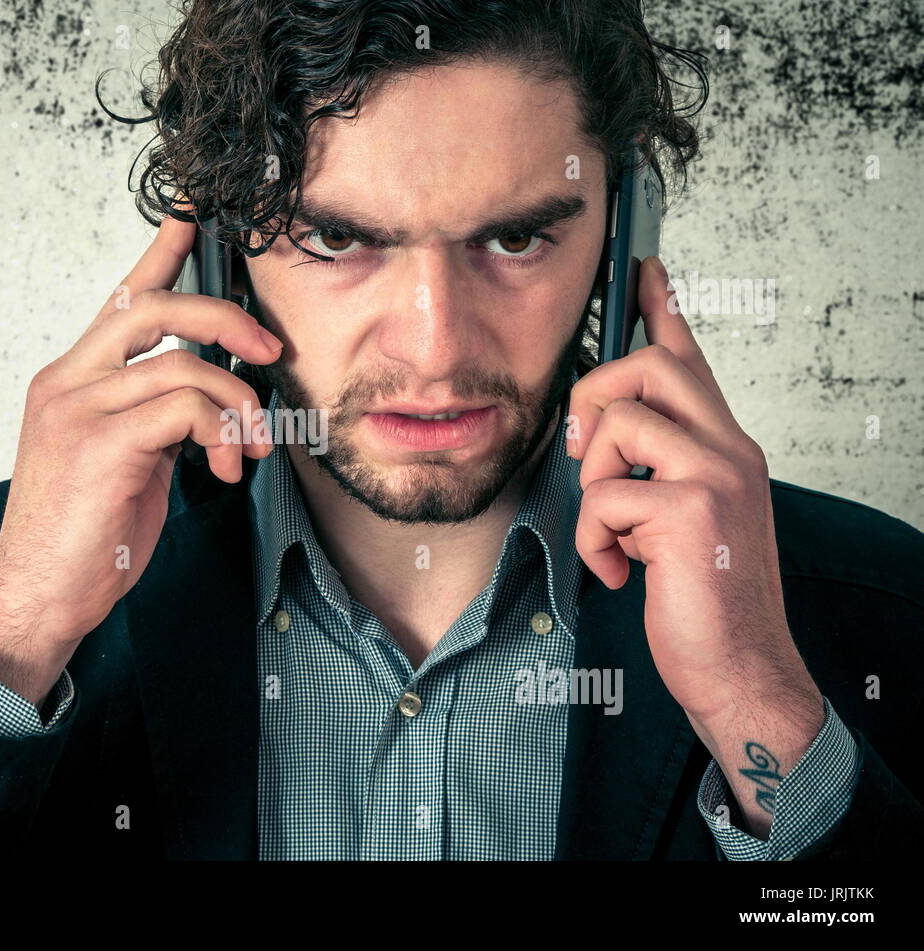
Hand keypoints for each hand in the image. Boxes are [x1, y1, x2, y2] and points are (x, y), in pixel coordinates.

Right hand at [0, 209, 280, 703]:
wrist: (38, 598)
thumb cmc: (84, 537)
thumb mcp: (125, 464)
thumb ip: (154, 419)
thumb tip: (212, 402)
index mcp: (71, 380)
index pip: (121, 298)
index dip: (162, 251)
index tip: (193, 210)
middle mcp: (67, 381)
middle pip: (155, 308)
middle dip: (225, 319)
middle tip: (271, 352)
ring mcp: (78, 407)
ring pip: (182, 364)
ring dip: (237, 403)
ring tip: (251, 448)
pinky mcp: (98, 442)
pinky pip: (185, 408)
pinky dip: (222, 433)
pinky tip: (227, 468)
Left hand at [566, 255, 824, 836]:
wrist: (741, 669)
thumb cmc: (703, 598)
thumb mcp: (678, 521)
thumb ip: (651, 471)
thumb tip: (596, 435)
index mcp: (726, 447)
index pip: (691, 361)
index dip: (662, 310)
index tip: (642, 268)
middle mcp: (729, 449)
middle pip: (648, 365)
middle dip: (594, 396)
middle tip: (585, 453)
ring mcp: (716, 476)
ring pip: (616, 425)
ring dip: (590, 487)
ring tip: (611, 535)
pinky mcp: (691, 511)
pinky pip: (602, 496)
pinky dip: (593, 541)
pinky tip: (621, 572)